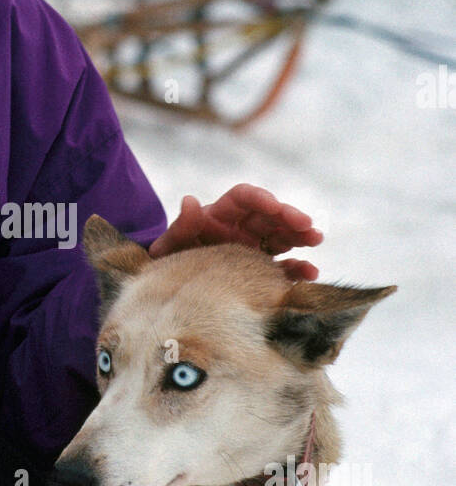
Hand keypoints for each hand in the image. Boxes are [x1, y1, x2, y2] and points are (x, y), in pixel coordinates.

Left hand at [147, 183, 322, 280]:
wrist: (170, 286)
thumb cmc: (169, 260)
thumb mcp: (170, 245)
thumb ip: (181, 226)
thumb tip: (189, 201)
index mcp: (220, 215)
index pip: (243, 198)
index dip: (260, 199)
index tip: (274, 205)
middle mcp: (240, 227)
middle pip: (269, 215)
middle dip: (289, 217)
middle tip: (307, 225)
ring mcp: (253, 248)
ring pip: (282, 235)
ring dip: (301, 236)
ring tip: (316, 240)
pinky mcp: (261, 269)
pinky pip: (284, 266)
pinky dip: (298, 269)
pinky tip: (310, 275)